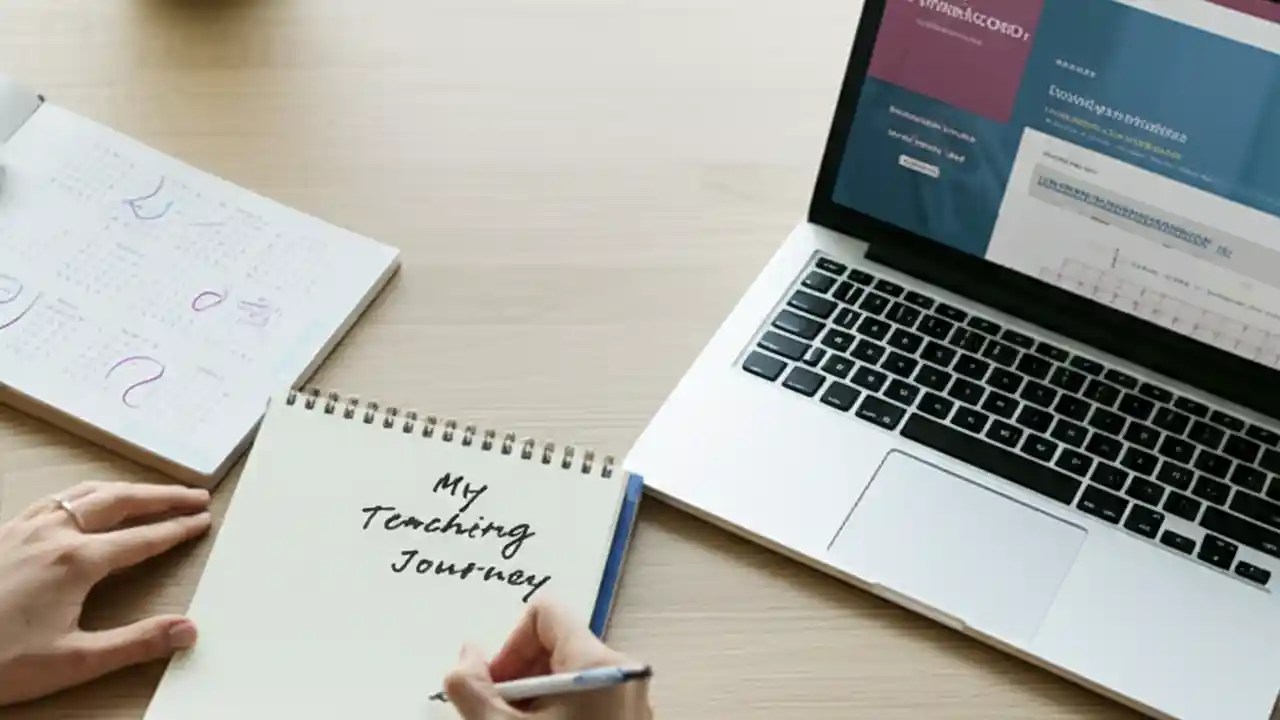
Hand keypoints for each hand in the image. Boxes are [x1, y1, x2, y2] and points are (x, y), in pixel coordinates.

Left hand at [0, 481, 211, 705]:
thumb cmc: (0, 661)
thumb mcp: (74, 661)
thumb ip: (136, 643)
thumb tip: (188, 630)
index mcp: (77, 561)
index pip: (143, 538)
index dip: (178, 529)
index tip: (203, 520)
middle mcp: (54, 535)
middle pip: (121, 501)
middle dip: (163, 496)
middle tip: (195, 495)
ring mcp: (25, 529)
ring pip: (86, 493)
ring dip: (126, 489)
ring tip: (151, 491)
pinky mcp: (4, 534)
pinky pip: (54, 499)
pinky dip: (85, 493)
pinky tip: (85, 502)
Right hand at [444, 599, 652, 719]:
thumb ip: (471, 687)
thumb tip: (466, 654)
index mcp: (597, 664)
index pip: (546, 613)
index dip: (509, 643)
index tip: (495, 685)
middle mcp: (623, 672)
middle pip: (557, 643)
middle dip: (519, 675)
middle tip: (497, 714)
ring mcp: (630, 698)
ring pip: (570, 674)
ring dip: (535, 698)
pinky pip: (589, 696)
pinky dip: (559, 712)